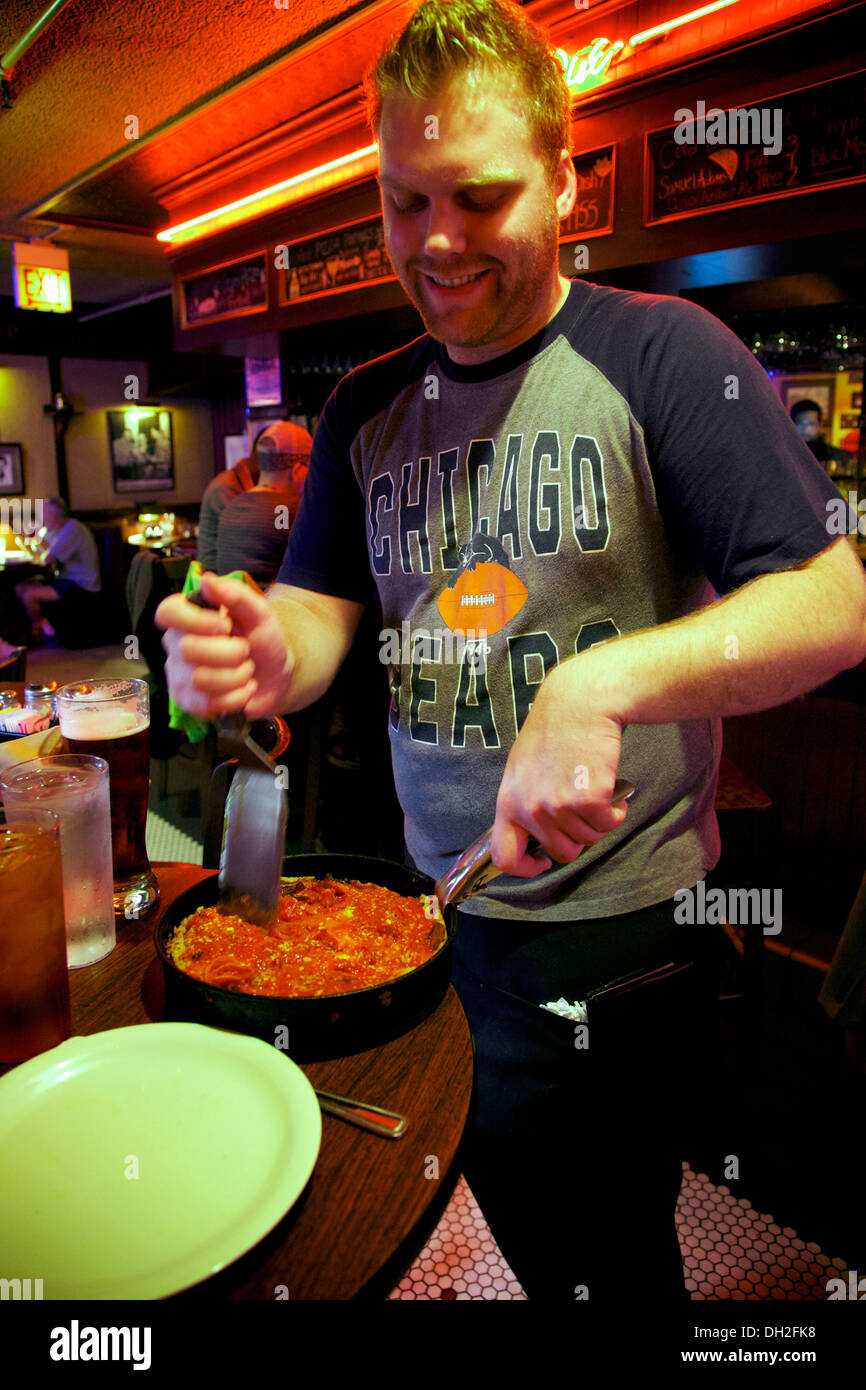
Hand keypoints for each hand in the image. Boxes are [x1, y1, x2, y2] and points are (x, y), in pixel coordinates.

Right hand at [155, 572, 292, 719]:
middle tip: (244, 651)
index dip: (196, 620)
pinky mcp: (188, 702)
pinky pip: (207, 704)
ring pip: (200, 679)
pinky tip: (243, 689)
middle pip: (188, 649)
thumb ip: (236, 595)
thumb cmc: (262, 640)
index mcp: (188, 617)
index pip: (167, 612)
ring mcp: (179, 676)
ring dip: (237, 676)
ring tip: (246, 670)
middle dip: (230, 652)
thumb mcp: (259, 614)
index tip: (225, 626)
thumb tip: (207, 580)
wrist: (275, 676)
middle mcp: (176, 645)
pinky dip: (236, 697)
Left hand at [490, 658, 628, 876]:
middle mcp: (529, 808)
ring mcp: (558, 806)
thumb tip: (532, 837)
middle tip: (583, 808)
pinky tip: (613, 791)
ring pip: (588, 839)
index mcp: (507, 802)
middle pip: (562, 852)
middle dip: (578, 836)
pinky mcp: (588, 800)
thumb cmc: (553, 732)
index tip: (542, 861)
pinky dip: (616, 812)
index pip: (505, 856)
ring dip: (599, 821)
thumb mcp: (522, 769)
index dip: (525, 868)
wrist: (579, 703)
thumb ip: (524, 802)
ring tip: (596, 790)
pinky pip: (608, 825)